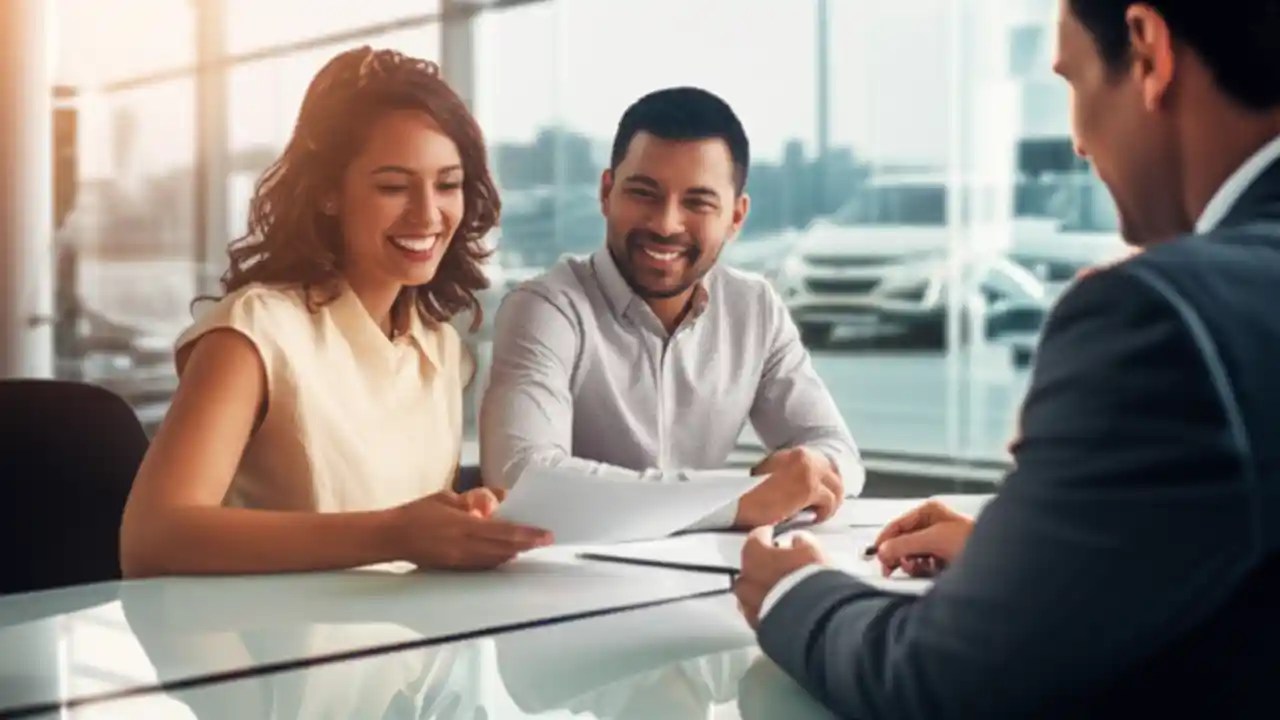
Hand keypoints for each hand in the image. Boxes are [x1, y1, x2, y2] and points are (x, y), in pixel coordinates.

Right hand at [393, 491, 551, 570]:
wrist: (392, 536)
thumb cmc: (417, 513)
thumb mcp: (447, 498)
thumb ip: (474, 500)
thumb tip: (498, 500)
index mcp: (463, 526)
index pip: (504, 532)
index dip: (527, 534)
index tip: (545, 534)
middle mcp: (465, 547)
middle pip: (505, 549)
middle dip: (527, 545)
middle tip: (545, 540)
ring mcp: (460, 560)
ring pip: (496, 559)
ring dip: (514, 552)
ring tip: (529, 545)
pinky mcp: (455, 568)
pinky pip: (483, 565)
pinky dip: (498, 559)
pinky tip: (506, 554)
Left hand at [734, 527, 827, 629]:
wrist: (813, 621)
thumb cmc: (810, 584)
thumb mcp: (812, 552)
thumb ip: (801, 543)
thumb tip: (799, 541)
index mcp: (754, 555)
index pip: (756, 538)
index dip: (766, 535)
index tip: (772, 534)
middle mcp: (746, 580)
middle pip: (749, 568)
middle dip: (762, 565)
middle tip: (779, 564)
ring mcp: (748, 605)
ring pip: (750, 594)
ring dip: (763, 589)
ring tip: (783, 589)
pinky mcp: (758, 627)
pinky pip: (759, 614)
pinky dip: (768, 609)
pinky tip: (784, 608)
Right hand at [737, 447, 842, 527]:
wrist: (739, 503)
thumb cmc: (749, 495)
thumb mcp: (771, 476)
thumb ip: (790, 477)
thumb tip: (806, 492)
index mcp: (794, 453)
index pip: (826, 464)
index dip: (827, 481)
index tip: (826, 494)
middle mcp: (803, 456)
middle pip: (834, 474)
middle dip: (832, 492)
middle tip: (824, 507)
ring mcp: (807, 470)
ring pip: (836, 487)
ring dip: (830, 503)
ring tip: (818, 514)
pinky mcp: (808, 488)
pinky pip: (829, 501)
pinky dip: (824, 512)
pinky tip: (813, 518)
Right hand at [872, 500, 973, 577]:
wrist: (998, 560)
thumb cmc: (973, 542)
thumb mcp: (933, 540)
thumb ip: (904, 544)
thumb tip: (882, 550)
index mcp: (929, 511)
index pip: (897, 525)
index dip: (885, 540)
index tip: (876, 556)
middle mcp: (932, 524)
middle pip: (902, 540)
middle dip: (898, 554)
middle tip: (891, 568)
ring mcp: (938, 542)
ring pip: (911, 554)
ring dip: (911, 563)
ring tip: (919, 567)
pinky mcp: (944, 558)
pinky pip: (923, 564)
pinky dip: (922, 569)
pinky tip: (930, 570)